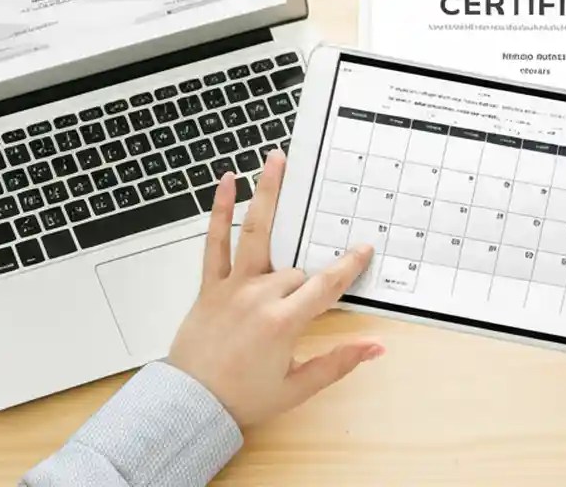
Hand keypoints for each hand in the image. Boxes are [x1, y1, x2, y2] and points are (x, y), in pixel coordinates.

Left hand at [167, 151, 382, 426]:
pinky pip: (214, 243)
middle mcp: (258, 296)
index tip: (363, 248)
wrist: (190, 405)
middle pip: (296, 271)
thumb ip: (338, 363)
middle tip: (307, 294)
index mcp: (283, 322)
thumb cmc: (241, 399)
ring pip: (255, 232)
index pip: (325, 285)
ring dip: (267, 193)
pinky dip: (220, 212)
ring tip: (276, 160)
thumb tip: (375, 347)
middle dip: (306, 279)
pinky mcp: (210, 286)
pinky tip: (226, 184)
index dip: (348, 266)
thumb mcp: (297, 388)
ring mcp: (232, 287)